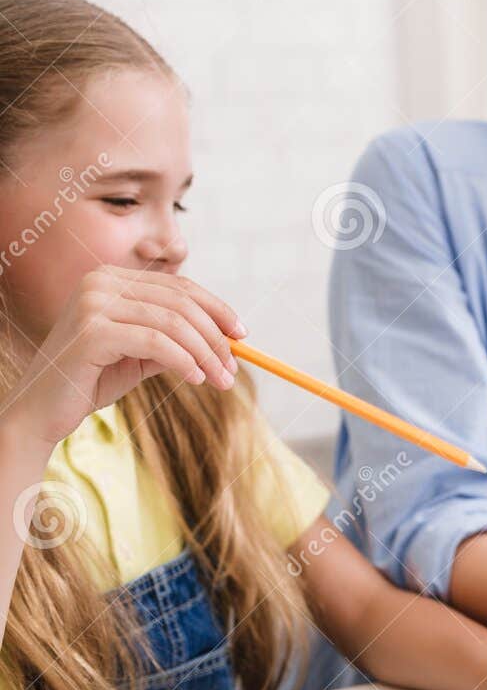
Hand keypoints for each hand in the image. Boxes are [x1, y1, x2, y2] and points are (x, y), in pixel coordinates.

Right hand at [0, 265, 244, 451]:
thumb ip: (176, 338)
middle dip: (215, 337)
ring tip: (221, 380)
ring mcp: (93, 303)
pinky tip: (197, 379)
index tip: (242, 334)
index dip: (216, 309)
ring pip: (173, 323)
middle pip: (180, 302)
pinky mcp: (92, 331)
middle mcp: (100, 282)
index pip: (179, 287)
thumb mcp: (141, 353)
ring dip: (206, 354)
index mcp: (111, 279)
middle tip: (234, 368)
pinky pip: (157, 343)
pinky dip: (185, 361)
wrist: (42, 410)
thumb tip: (228, 337)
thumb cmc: (91, 379)